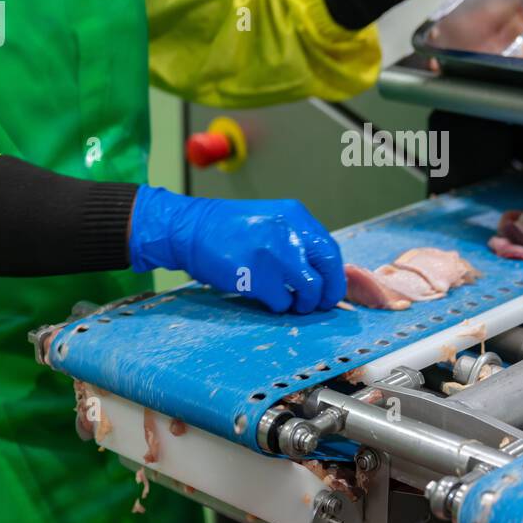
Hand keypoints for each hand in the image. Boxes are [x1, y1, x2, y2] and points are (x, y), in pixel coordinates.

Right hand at [128, 187, 344, 313]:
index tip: (329, 288)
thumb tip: (321, 272)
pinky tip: (266, 297)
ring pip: (309, 290)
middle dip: (328, 294)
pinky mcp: (256, 276)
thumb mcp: (271, 221)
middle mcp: (289, 232)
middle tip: (318, 303)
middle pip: (328, 271)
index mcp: (296, 216)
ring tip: (290, 302)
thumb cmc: (228, 228)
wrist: (188, 229)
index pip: (330, 251)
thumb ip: (297, 240)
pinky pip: (282, 302)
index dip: (334, 275)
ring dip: (303, 303)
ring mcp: (274, 254)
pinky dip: (278, 305)